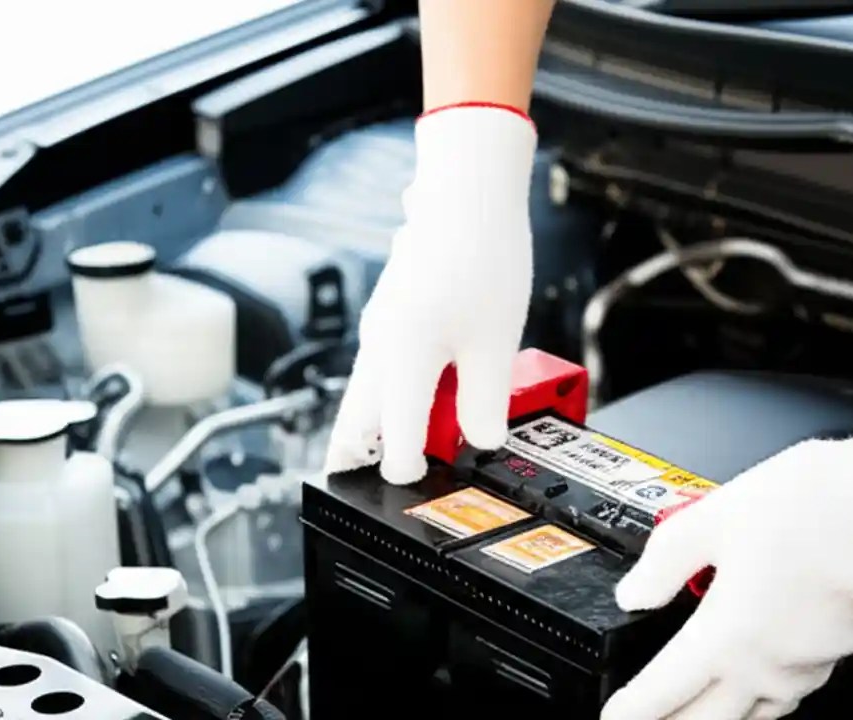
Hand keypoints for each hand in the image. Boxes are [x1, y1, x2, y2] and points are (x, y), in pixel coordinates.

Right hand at [324, 104, 536, 484]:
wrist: (467, 190)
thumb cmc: (481, 255)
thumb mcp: (496, 341)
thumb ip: (484, 401)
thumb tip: (480, 441)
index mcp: (401, 359)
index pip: (391, 442)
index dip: (406, 474)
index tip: (423, 490)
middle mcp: (378, 347)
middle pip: (356, 423)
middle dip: (364, 459)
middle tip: (378, 486)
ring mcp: (380, 328)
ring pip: (368, 394)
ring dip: (387, 425)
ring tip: (423, 445)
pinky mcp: (391, 313)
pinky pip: (384, 367)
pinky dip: (400, 392)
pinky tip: (438, 394)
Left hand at [602, 378, 852, 719]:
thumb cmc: (808, 504)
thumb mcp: (710, 519)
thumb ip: (664, 563)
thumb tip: (632, 593)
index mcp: (724, 637)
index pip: (662, 694)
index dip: (630, 711)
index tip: (614, 716)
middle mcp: (765, 666)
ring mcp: (806, 666)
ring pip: (753, 714)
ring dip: (720, 717)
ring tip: (698, 711)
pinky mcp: (839, 654)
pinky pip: (791, 693)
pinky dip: (764, 698)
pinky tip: (758, 684)